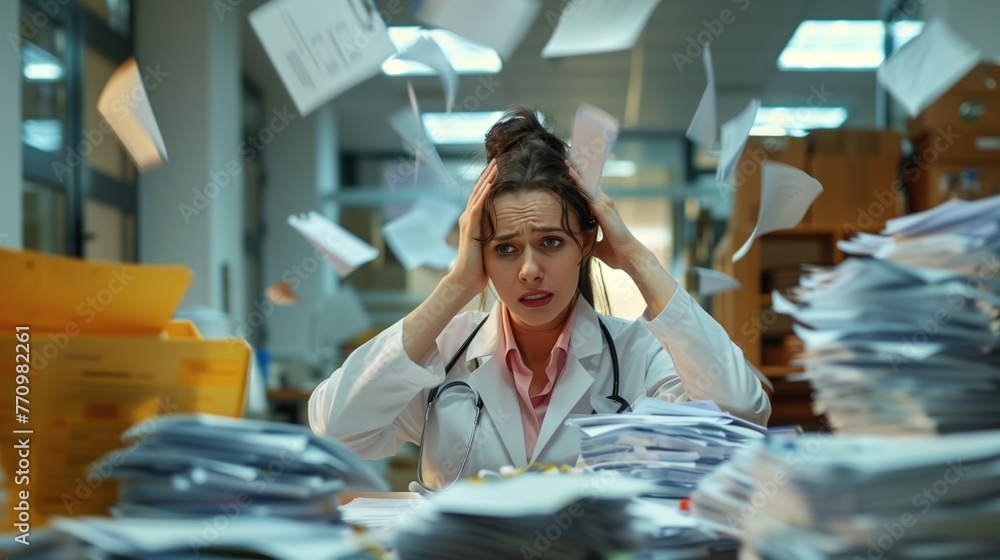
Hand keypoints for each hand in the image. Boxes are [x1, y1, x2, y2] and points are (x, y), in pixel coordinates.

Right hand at [446, 159, 497, 297]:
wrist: (465, 280)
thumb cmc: (479, 268)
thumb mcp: (488, 246)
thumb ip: (494, 236)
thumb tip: (508, 233)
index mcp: (473, 221)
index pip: (481, 197)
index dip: (489, 182)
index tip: (498, 170)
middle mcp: (468, 218)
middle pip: (478, 191)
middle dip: (488, 175)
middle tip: (497, 160)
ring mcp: (468, 222)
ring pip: (478, 195)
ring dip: (487, 179)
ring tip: (495, 165)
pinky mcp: (470, 228)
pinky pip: (478, 207)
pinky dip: (484, 194)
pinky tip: (491, 183)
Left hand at [566, 161, 643, 270]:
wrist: (629, 256)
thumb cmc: (615, 252)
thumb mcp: (597, 245)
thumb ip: (588, 239)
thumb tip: (579, 242)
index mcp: (604, 211)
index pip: (590, 193)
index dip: (581, 182)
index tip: (572, 171)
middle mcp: (605, 205)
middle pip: (589, 184)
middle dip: (579, 172)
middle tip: (569, 158)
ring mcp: (605, 206)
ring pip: (587, 185)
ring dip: (577, 173)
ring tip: (568, 160)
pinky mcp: (603, 210)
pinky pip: (587, 193)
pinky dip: (579, 183)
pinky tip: (571, 174)